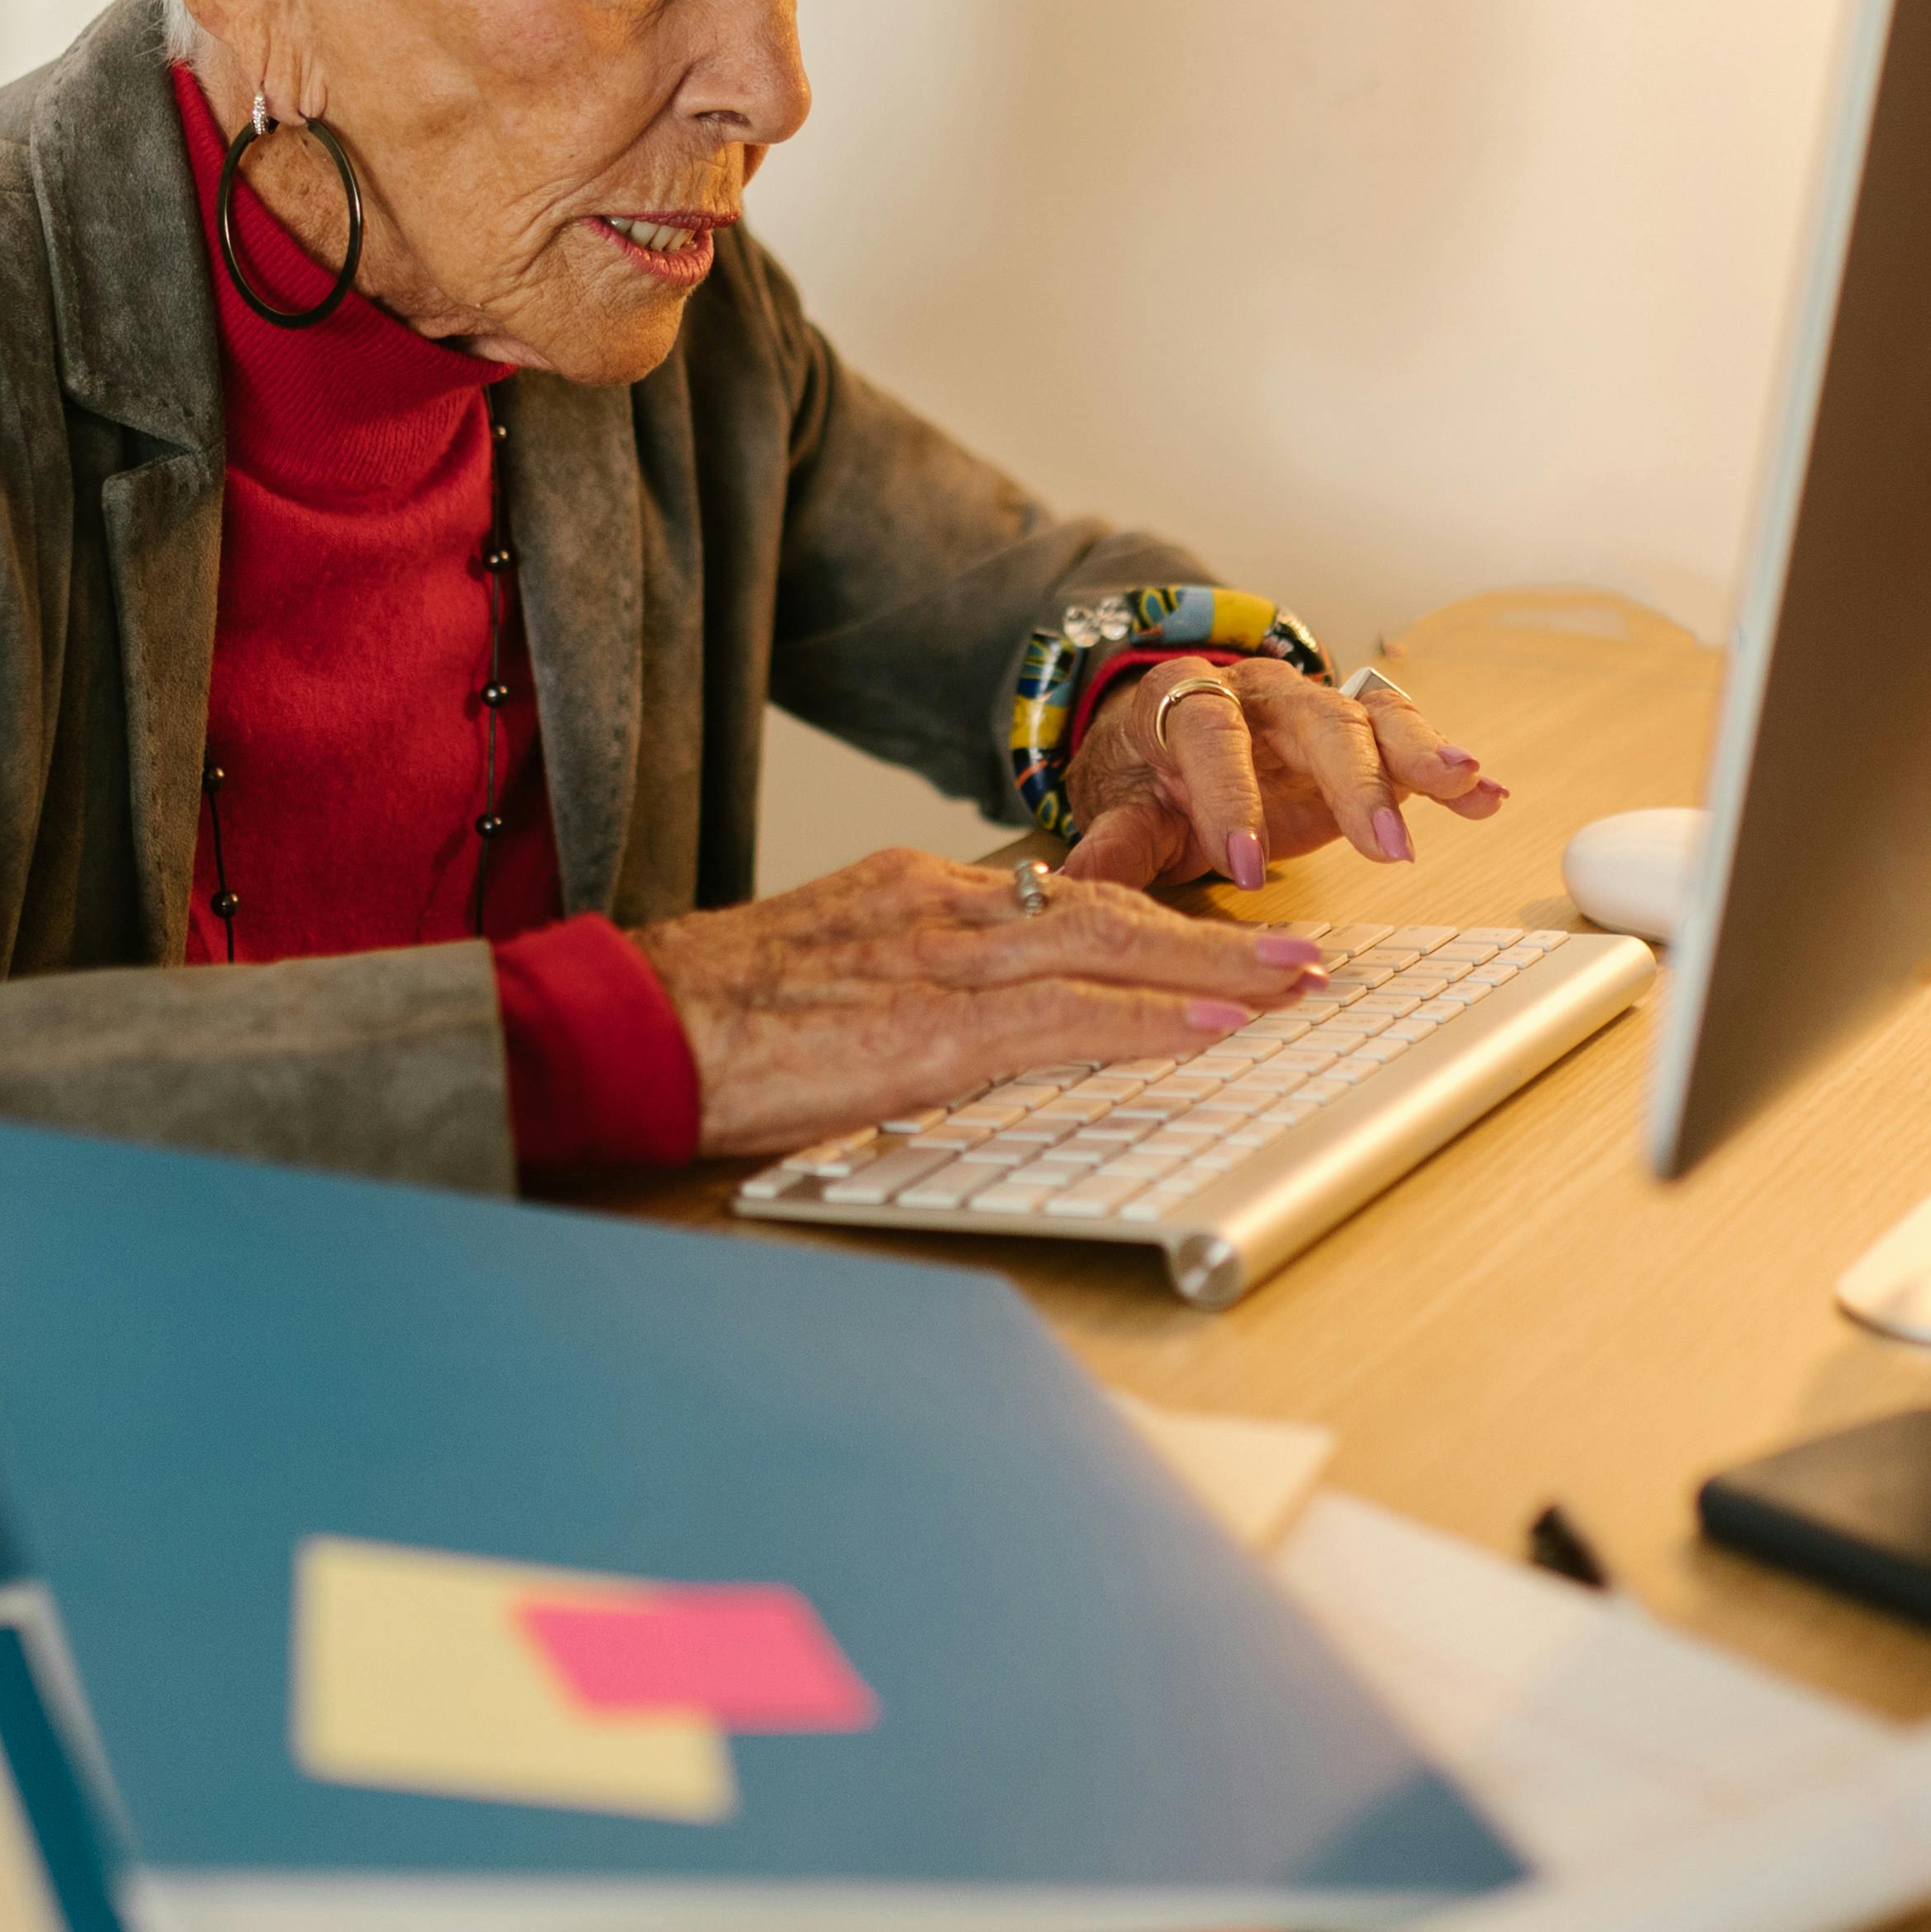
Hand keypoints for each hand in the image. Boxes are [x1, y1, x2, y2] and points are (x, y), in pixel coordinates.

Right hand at [641, 851, 1328, 1155]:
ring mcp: (936, 961)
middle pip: (1107, 909)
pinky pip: (1064, 1016)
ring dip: (1213, 970)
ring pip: (1107, 947)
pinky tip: (1211, 1029)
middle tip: (1302, 954)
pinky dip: (1148, 1019)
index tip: (1210, 939)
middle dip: (1212, 933)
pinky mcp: (928, 1028)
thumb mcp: (823, 978)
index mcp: (909, 894)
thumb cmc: (706, 1017)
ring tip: (1293, 987)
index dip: (1150, 921)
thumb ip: (903, 992)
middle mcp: (936, 908)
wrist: (628, 1023)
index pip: (1058, 901)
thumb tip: (967, 1036)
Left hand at [1058, 659, 1507, 892]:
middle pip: (1313, 718)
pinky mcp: (1360, 732)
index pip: (1210, 738)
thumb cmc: (1154, 776)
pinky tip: (1488, 795)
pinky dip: (1449, 767)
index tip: (1247, 864)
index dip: (1229, 798)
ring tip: (1465, 785)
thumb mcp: (1124, 809)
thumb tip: (1061, 893)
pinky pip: (1409, 737)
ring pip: (1372, 718)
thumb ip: (1111, 847)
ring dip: (1419, 757)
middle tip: (1383, 844)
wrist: (1175, 733)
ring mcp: (1316, 707)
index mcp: (1186, 703)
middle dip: (1352, 780)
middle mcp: (1260, 692)